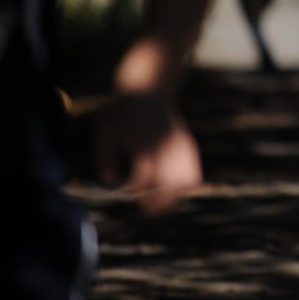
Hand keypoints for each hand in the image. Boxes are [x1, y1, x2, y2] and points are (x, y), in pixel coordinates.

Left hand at [90, 93, 203, 214]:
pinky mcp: (188, 147)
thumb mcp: (103, 136)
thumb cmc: (121, 117)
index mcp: (144, 147)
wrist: (148, 90)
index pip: (143, 181)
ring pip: (186, 184)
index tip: (123, 184)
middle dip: (158, 204)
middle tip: (146, 209)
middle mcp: (165, 149)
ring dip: (175, 199)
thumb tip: (115, 185)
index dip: (132, 190)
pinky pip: (194, 174)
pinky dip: (186, 186)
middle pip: (170, 188)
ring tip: (162, 204)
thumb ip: (104, 163)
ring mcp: (179, 148)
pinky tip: (173, 190)